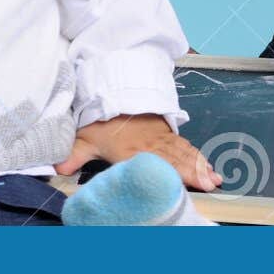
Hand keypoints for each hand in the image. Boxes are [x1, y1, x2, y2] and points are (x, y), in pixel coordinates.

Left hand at [55, 113, 220, 191]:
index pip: (155, 166)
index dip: (171, 176)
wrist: (114, 89)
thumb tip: (58, 168)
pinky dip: (198, 155)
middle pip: (176, 160)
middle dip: (195, 172)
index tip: (186, 185)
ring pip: (184, 153)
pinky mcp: (166, 133)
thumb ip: (74, 154)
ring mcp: (161, 139)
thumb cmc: (101, 119)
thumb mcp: (84, 137)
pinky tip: (207, 164)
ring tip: (215, 178)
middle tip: (212, 184)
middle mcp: (151, 146)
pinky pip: (184, 145)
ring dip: (200, 165)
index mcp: (133, 151)